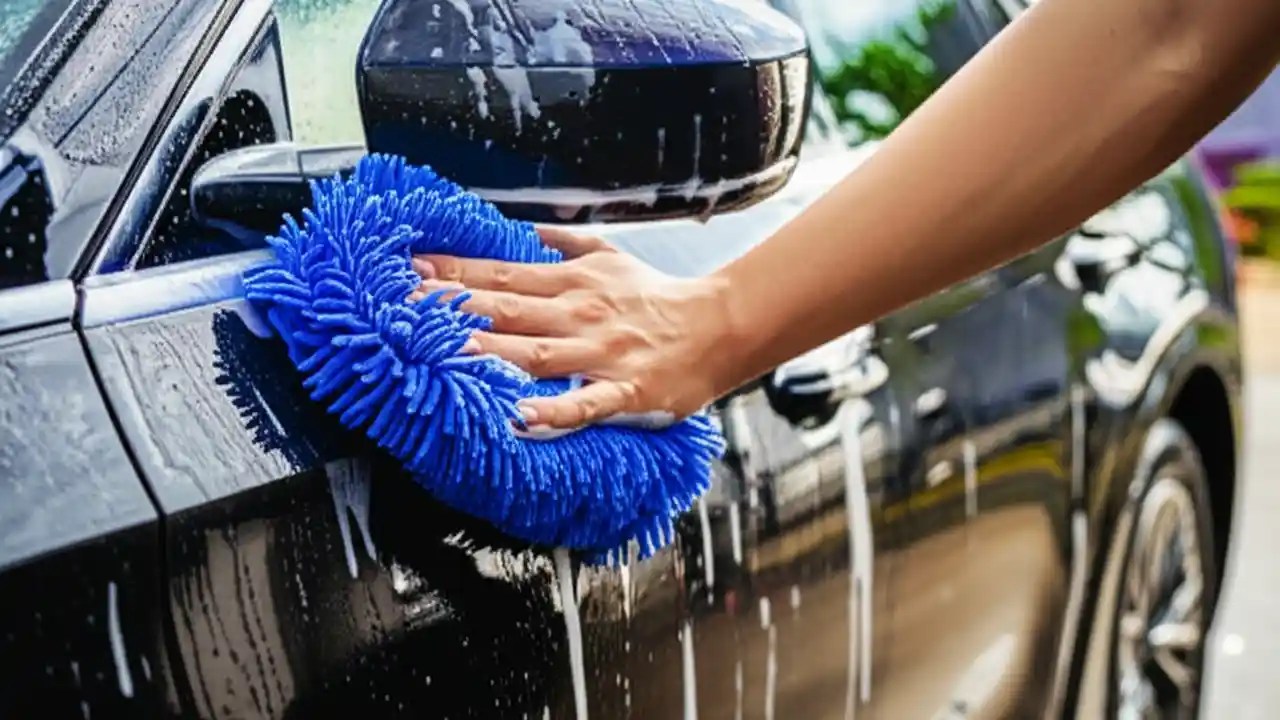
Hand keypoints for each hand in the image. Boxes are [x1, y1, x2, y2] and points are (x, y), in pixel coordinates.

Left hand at [411, 227, 739, 429]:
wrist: (719, 327)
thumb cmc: (658, 297)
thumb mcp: (610, 255)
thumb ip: (564, 242)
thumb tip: (524, 230)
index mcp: (572, 283)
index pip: (500, 274)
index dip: (453, 273)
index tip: (407, 269)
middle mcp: (579, 315)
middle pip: (506, 309)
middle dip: (452, 307)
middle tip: (401, 304)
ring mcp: (600, 355)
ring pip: (535, 354)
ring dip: (487, 351)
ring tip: (441, 352)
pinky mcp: (624, 392)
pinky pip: (585, 405)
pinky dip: (553, 413)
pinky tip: (520, 418)